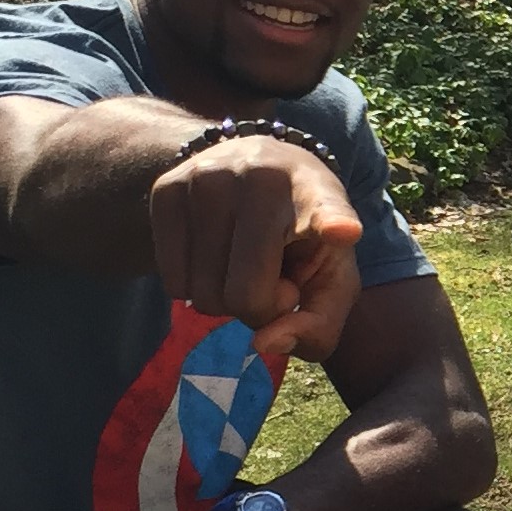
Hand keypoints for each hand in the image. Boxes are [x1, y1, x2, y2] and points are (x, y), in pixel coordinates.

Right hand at [148, 131, 364, 360]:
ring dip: (226, 299)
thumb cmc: (302, 238)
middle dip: (260, 310)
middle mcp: (262, 178)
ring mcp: (208, 178)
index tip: (344, 231)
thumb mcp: (330, 279)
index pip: (326, 210)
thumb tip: (264, 342)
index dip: (333, 222)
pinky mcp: (166, 189)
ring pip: (204, 296)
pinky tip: (215, 256)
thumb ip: (319, 327)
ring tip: (244, 261)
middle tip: (273, 278)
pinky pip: (174, 283)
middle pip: (246, 296)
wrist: (251, 168)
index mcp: (319, 195)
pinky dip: (195, 288)